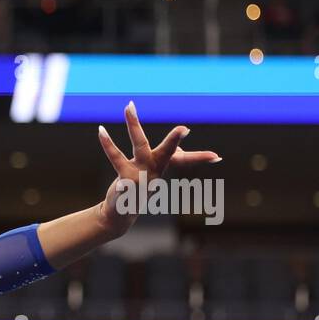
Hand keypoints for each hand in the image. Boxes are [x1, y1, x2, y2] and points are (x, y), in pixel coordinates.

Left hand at [96, 102, 220, 235]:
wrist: (120, 213)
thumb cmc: (140, 185)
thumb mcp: (156, 169)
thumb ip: (172, 155)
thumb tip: (195, 141)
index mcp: (161, 167)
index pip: (185, 160)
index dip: (200, 158)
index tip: (216, 157)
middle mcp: (153, 171)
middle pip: (166, 152)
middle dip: (174, 140)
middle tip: (183, 129)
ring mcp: (139, 176)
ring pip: (139, 146)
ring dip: (134, 124)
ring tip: (129, 106)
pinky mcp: (124, 179)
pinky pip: (116, 157)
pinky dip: (108, 145)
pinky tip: (101, 131)